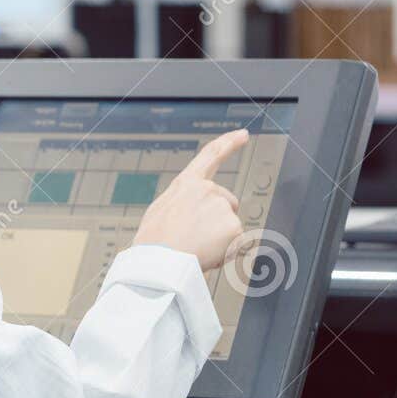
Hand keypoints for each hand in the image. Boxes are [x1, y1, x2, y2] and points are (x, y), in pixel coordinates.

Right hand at [133, 129, 248, 271]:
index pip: (211, 155)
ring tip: (196, 247)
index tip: (242, 134)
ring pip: (230, 226)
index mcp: (186, 184)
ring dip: (220, 239)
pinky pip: (237, 244)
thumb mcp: (161, 210)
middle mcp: (207, 190)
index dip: (229, 143)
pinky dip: (226, 253)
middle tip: (196, 237)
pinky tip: (207, 254)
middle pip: (227, 203)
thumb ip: (183, 202)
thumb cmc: (154, 242)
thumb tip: (193, 210)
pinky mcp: (234, 227)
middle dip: (220, 220)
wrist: (158, 263)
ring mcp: (221, 208)